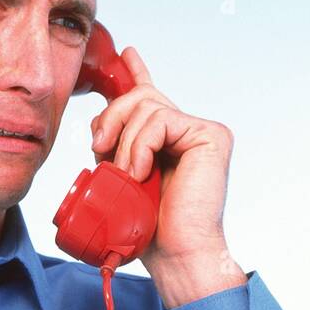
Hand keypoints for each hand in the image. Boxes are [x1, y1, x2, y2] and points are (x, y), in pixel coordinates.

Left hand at [88, 47, 246, 304]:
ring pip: (146, 106)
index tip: (126, 54)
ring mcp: (204, 130)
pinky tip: (141, 172)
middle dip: (110, 119)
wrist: (175, 256)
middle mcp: (190, 130)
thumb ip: (118, 150)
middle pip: (139, 97)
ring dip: (124, 142)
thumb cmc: (147, 230)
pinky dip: (141, 145)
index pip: (151, 98)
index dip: (136, 73)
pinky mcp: (211, 135)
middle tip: (99, 150)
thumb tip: (99, 129)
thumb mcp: (121, 180)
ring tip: (127, 175)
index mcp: (170, 141)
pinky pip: (160, 120)